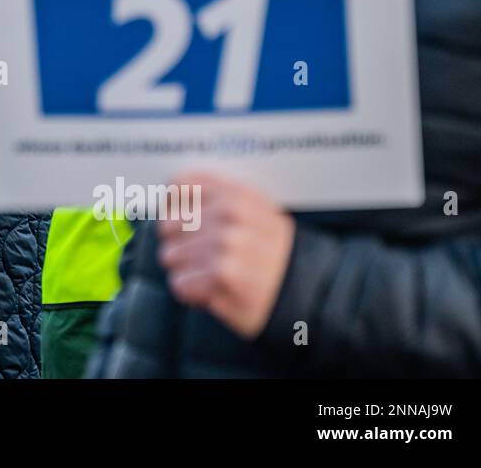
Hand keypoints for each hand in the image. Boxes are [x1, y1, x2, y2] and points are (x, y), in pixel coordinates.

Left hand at [157, 172, 295, 338]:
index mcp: (237, 196)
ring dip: (186, 270)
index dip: (172, 206)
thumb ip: (218, 197)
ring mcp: (225, 249)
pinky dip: (193, 293)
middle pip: (167, 226)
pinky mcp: (221, 281)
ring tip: (212, 275)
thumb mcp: (257, 211)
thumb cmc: (276, 253)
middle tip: (201, 256)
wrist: (312, 292)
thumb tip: (168, 195)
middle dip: (179, 244)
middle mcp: (229, 218)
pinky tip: (215, 292)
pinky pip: (180, 284)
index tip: (178, 219)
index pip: (179, 187)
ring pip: (170, 257)